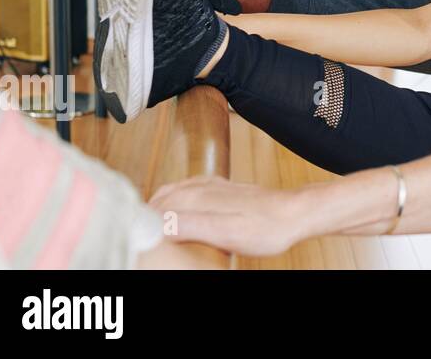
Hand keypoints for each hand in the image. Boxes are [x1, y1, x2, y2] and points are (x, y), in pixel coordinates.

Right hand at [151, 175, 307, 257]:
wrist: (294, 213)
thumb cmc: (266, 227)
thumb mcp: (227, 234)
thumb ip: (192, 226)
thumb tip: (159, 224)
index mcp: (194, 197)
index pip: (150, 212)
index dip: (139, 229)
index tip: (136, 244)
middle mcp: (197, 187)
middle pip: (154, 202)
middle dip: (143, 220)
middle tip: (140, 242)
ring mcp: (208, 186)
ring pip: (167, 195)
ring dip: (155, 210)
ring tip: (151, 233)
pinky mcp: (218, 189)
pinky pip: (183, 191)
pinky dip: (171, 202)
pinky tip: (175, 215)